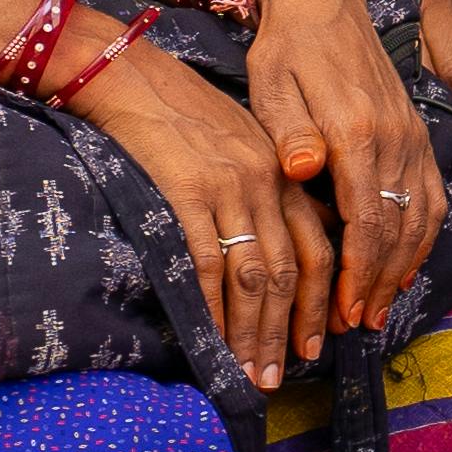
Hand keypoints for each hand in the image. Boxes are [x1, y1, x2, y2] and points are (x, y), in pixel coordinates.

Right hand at [68, 25, 306, 391]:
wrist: (130, 75)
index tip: (317, 342)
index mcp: (283, 173)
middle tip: (278, 376)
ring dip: (252, 332)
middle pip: (289, 272)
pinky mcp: (186, 192)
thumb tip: (288, 247)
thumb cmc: (183, 113)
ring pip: (252, 276)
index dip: (322, 301)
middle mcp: (265, 183)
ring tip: (248, 372)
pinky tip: (210, 339)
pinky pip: (204, 263)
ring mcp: (227, 188)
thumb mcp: (243, 143)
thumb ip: (269, 190)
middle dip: (286, 331)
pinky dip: (211, 309)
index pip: (318, 249)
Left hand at [239, 0, 447, 353]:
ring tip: (381, 305)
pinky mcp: (417, 132)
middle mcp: (396, 137)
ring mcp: (413, 135)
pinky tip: (405, 262)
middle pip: (398, 229)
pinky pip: (432, 194)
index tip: (345, 311)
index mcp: (358, 131)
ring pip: (422, 216)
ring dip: (405, 266)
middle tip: (358, 324)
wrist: (321, 1)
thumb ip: (289, 130)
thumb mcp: (272, 83)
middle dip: (381, 283)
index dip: (360, 273)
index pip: (367, 221)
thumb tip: (304, 169)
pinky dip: (423, 235)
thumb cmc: (285, 49)